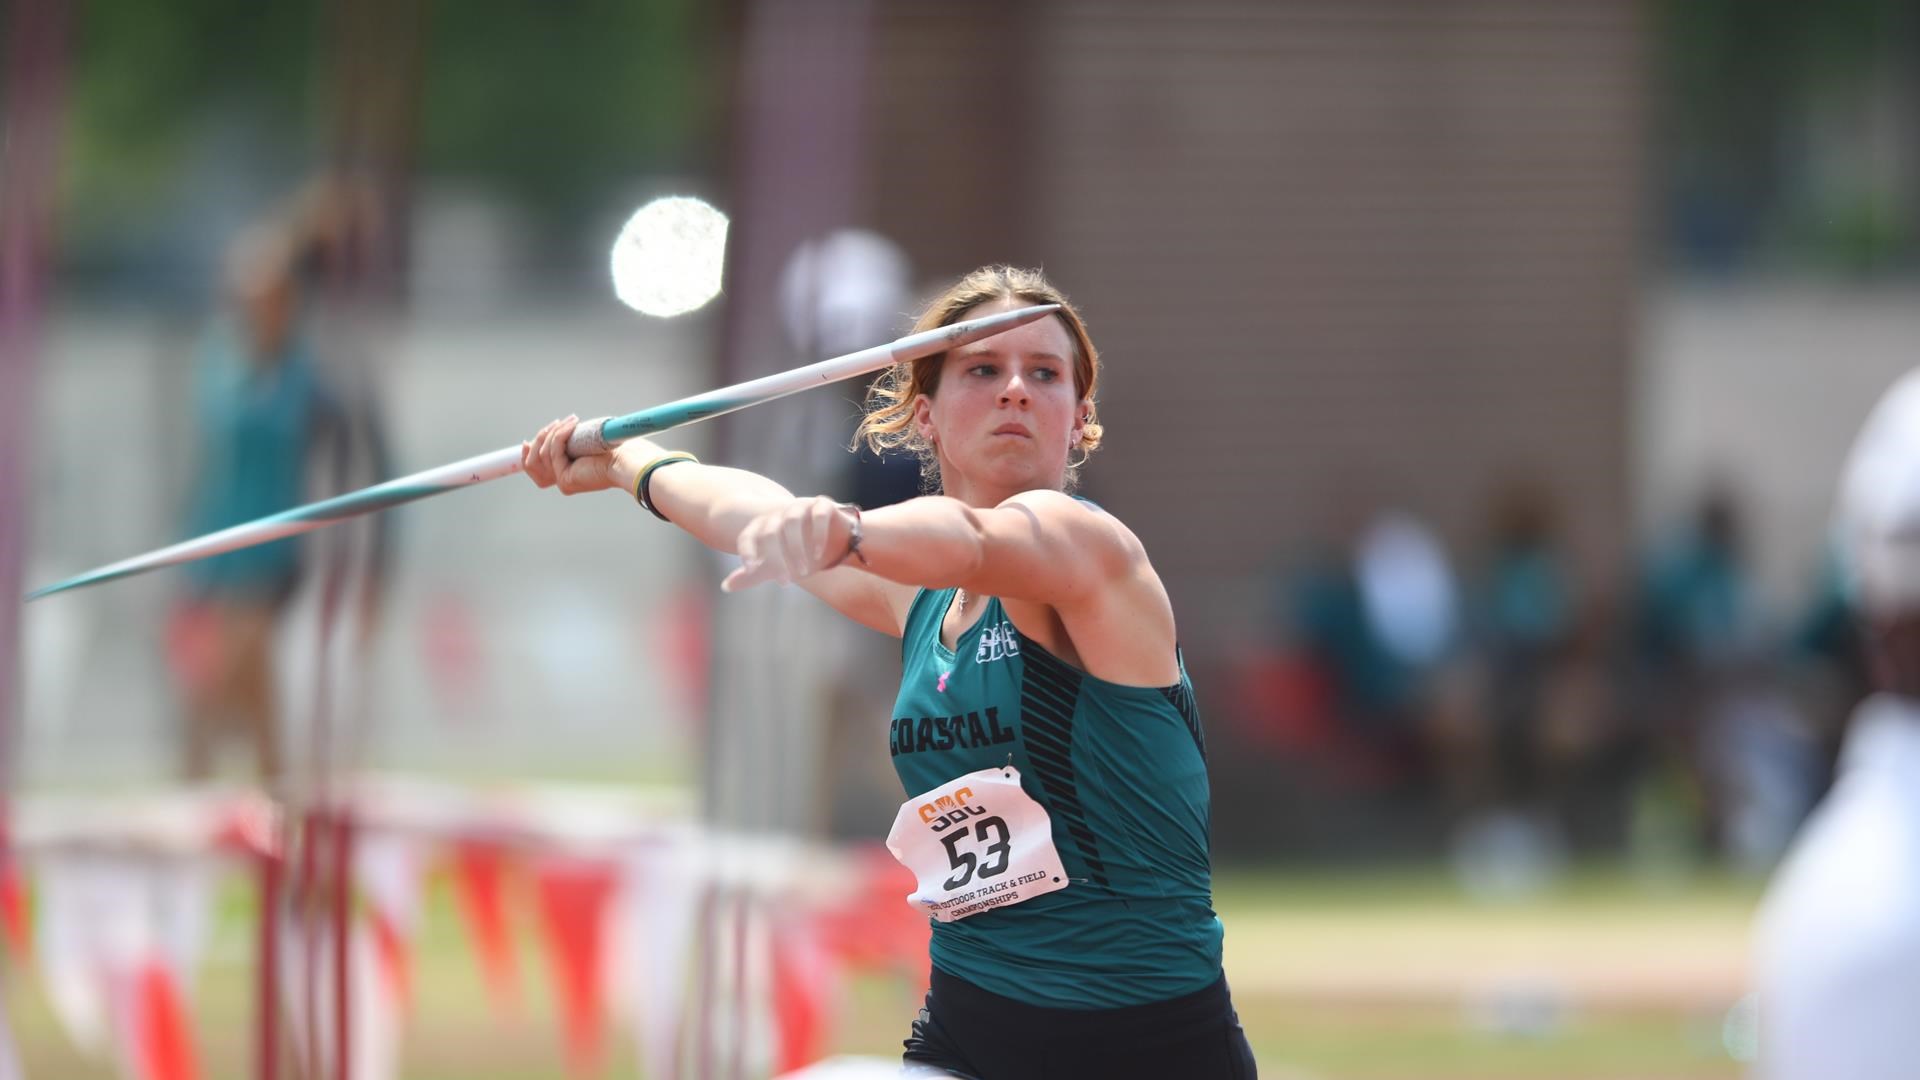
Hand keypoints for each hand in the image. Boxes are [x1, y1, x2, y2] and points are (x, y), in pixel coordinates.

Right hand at [522, 415, 619, 494]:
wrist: (627, 459)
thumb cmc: (613, 447)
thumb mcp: (580, 440)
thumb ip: (561, 440)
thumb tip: (538, 436)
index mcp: (567, 472)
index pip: (536, 468)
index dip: (528, 455)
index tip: (525, 441)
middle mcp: (563, 480)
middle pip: (534, 461)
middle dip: (542, 437)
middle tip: (558, 421)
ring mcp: (563, 482)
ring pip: (542, 454)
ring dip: (554, 432)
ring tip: (571, 420)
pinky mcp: (565, 481)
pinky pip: (553, 452)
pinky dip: (561, 435)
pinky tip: (573, 424)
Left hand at [722, 496, 854, 591]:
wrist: (837, 546)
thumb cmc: (802, 556)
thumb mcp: (775, 567)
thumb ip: (752, 575)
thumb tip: (725, 586)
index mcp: (766, 525)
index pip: (749, 534)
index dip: (747, 550)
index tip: (750, 568)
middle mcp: (781, 513)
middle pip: (771, 531)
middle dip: (777, 559)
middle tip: (786, 582)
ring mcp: (802, 506)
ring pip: (792, 521)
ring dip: (796, 547)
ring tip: (805, 569)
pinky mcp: (824, 505)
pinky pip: (818, 515)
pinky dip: (818, 534)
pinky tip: (819, 554)